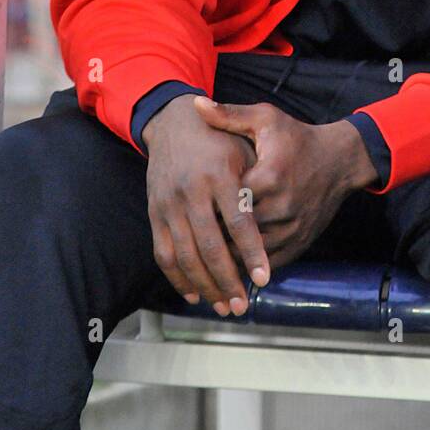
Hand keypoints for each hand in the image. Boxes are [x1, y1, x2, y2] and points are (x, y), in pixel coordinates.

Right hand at [142, 94, 269, 316]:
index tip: (264, 278)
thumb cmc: (220, 138)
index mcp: (219, 173)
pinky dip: (177, 277)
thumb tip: (275, 221)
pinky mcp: (154, 213)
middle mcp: (191, 191)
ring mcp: (168, 204)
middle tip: (244, 306)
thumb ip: (258, 180)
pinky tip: (195, 294)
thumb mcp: (245, 146)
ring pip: (185, 255)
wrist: (174, 123)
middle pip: (210, 246)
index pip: (239, 221)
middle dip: (228, 280)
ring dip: (205, 286)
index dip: (251, 252)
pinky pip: (163, 253)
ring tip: (225, 307)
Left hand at [193, 100, 378, 273]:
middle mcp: (282, 206)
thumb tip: (196, 103)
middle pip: (235, 232)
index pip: (226, 200)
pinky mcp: (300, 243)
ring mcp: (292, 228)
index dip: (205, 206)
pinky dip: (247, 264)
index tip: (185, 207)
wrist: (339, 161)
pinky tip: (230, 260)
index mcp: (269, 175)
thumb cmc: (296, 138)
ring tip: (203, 253)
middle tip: (187, 237)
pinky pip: (267, 263)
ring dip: (226, 255)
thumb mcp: (265, 119)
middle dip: (211, 236)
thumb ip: (229, 115)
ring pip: (249, 254)